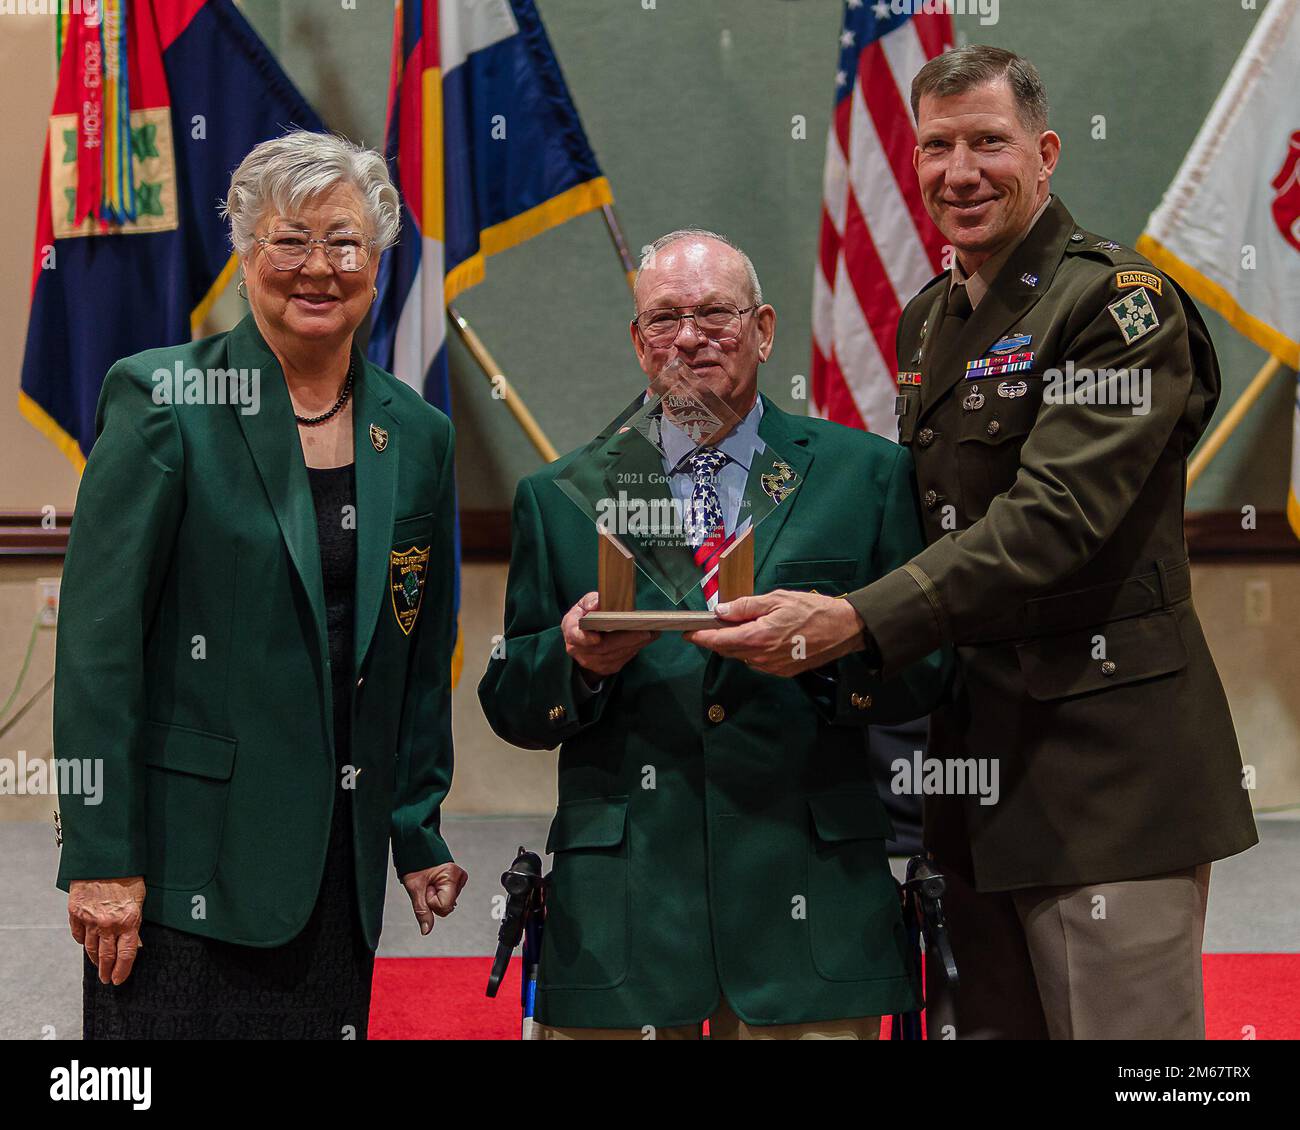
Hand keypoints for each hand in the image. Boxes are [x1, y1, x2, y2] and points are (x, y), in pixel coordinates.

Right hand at [68, 877, 146, 984]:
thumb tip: (136, 940)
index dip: (122, 970)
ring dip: (94, 959)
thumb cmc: (128, 874)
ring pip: (90, 947)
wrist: (106, 856)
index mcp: (129, 920)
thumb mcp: (141, 897)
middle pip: (106, 955)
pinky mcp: (75, 911)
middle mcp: (108, 924)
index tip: (118, 980)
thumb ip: (135, 920)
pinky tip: (85, 945)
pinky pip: (78, 933)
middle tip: (106, 979)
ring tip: (97, 966)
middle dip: (106, 970)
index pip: (126, 954)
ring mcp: (90, 919)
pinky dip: (82, 940)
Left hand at [401, 863, 467, 935]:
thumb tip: (426, 929)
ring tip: (429, 881)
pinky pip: (449, 895)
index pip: (445, 907)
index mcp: (452, 876)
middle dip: (434, 899)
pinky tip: (434, 882)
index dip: (431, 902)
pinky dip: (439, 892)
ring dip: (436, 895)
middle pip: (448, 906)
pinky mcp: (457, 879)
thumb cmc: (415, 862)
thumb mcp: (415, 888)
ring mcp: (459, 878)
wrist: (417, 847)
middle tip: (426, 885)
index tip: (426, 889)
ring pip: (448, 902)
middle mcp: (459, 876)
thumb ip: (422, 911)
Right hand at [562, 592, 658, 679]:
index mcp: (572, 631)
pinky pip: (621, 660)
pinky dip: (634, 649)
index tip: (597, 638)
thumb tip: (597, 604)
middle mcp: (579, 650)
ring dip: (634, 645)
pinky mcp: (605, 668)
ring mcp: (592, 662)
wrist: (583, 638)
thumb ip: (590, 601)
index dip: (585, 639)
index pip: (575, 636)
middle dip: (625, 639)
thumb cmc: (584, 617)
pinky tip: (645, 640)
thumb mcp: (583, 605)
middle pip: (603, 648)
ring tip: (650, 633)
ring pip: (615, 656)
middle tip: (643, 631)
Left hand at [684, 590, 865, 675]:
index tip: (688, 633)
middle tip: (714, 624)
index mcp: (759, 637)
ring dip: (737, 644)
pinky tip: (762, 636)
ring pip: (743, 657)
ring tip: (745, 625)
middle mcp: (762, 657)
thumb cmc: (813, 610)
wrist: (844, 629)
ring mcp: (772, 667)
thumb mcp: (777, 599)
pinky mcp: (783, 672)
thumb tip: (721, 611)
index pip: (719, 641)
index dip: (701, 637)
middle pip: (728, 650)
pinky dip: (753, 650)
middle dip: (718, 638)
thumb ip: (746, 606)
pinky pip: (758, 662)